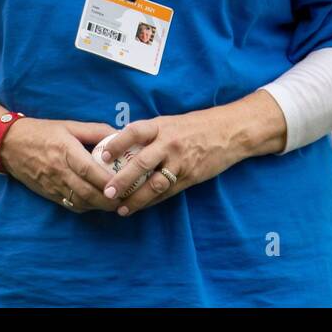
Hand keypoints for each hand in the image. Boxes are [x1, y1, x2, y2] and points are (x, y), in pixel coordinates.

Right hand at [0, 117, 118, 212]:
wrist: (10, 144)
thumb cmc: (43, 131)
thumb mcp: (69, 125)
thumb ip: (95, 130)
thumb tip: (120, 135)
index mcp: (65, 150)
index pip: (88, 170)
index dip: (107, 180)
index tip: (124, 184)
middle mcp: (59, 170)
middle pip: (86, 192)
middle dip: (108, 200)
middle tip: (126, 199)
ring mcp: (53, 185)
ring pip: (80, 202)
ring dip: (99, 206)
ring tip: (116, 203)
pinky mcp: (49, 194)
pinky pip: (70, 205)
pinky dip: (86, 207)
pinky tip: (97, 203)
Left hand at [98, 108, 246, 216]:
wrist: (229, 132)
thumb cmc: (195, 126)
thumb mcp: (170, 122)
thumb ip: (149, 133)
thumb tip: (119, 142)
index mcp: (161, 126)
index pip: (134, 132)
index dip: (117, 144)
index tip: (102, 156)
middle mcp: (169, 143)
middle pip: (141, 163)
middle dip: (122, 180)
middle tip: (106, 192)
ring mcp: (180, 162)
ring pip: (154, 184)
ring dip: (136, 199)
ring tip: (121, 209)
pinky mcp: (190, 177)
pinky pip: (168, 192)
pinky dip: (153, 201)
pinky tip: (141, 207)